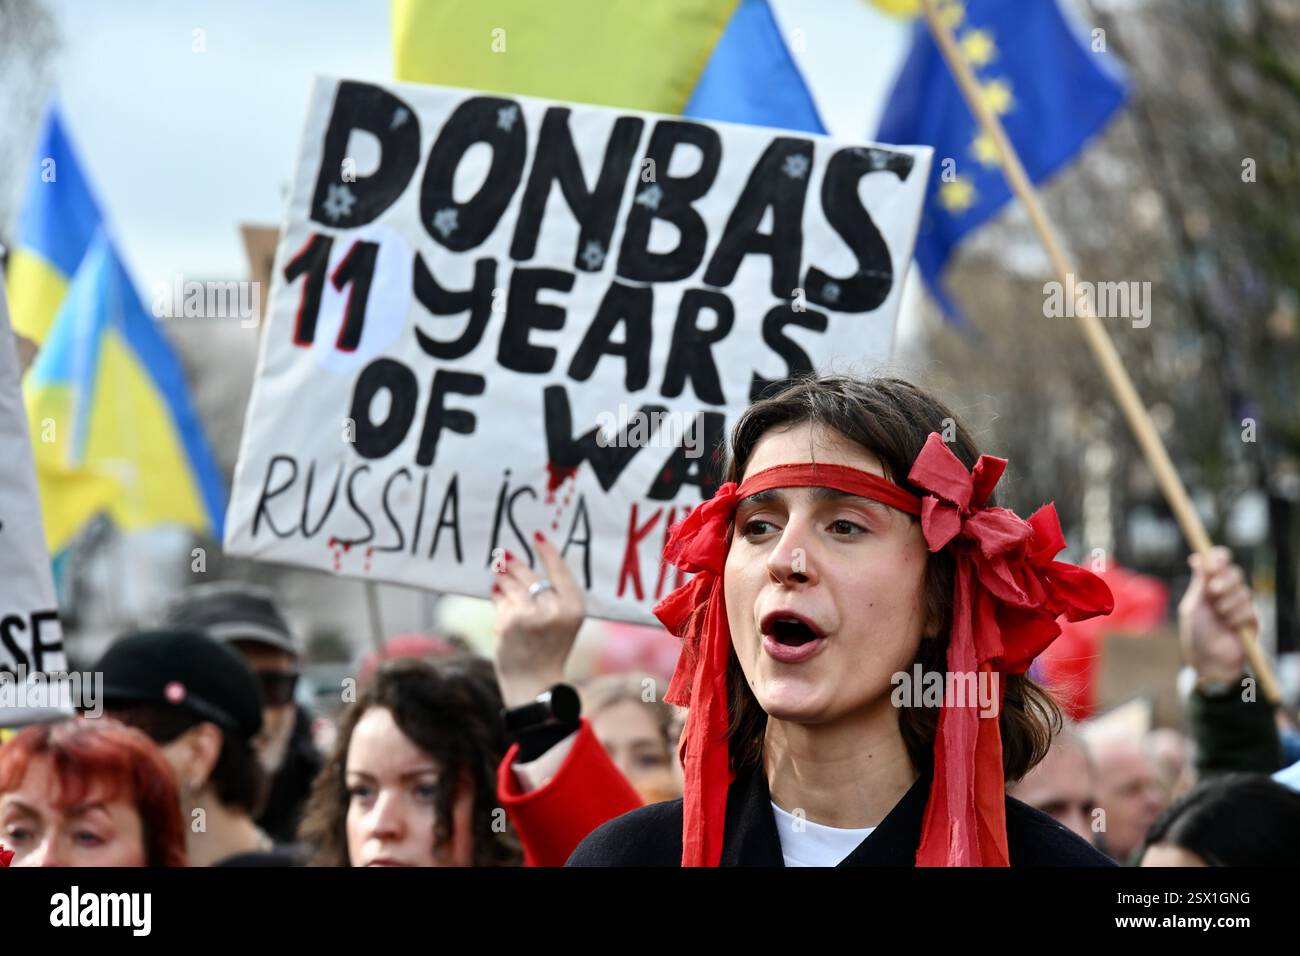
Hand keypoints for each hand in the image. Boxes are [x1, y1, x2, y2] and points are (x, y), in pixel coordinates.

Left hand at [490, 531, 585, 708]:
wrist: (535, 684)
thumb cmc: (550, 650)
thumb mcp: (564, 621)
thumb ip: (554, 596)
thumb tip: (527, 565)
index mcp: (574, 607)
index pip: (560, 570)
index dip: (547, 550)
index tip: (537, 535)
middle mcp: (555, 609)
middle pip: (531, 576)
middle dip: (515, 564)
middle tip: (505, 555)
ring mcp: (531, 616)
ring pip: (512, 587)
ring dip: (502, 578)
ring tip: (498, 572)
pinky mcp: (510, 622)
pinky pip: (500, 602)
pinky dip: (497, 598)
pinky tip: (496, 595)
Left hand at [1177, 546, 1255, 687]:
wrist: (1209, 658)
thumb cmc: (1196, 632)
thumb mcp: (1194, 606)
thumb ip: (1199, 583)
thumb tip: (1197, 557)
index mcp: (1209, 586)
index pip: (1219, 564)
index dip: (1219, 558)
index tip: (1215, 561)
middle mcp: (1226, 593)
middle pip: (1235, 573)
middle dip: (1224, 580)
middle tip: (1213, 591)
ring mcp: (1240, 605)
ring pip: (1243, 591)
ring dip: (1228, 603)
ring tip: (1219, 616)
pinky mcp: (1252, 619)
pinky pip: (1249, 609)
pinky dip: (1236, 617)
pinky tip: (1229, 626)